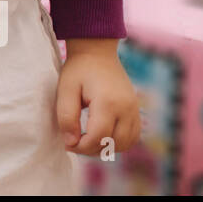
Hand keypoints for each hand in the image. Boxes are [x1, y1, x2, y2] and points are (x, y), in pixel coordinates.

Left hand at [55, 39, 141, 157]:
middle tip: (75, 142)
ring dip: (106, 148)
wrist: (97, 52)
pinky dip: (119, 142)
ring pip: (126, 144)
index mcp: (108, 102)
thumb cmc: (79, 69)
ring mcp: (134, 110)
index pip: (98, 138)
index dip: (81, 147)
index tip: (67, 144)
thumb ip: (67, 117)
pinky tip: (102, 137)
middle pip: (113, 144)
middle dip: (92, 149)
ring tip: (87, 140)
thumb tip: (71, 142)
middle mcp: (126, 108)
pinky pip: (133, 137)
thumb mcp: (66, 90)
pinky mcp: (136, 110)